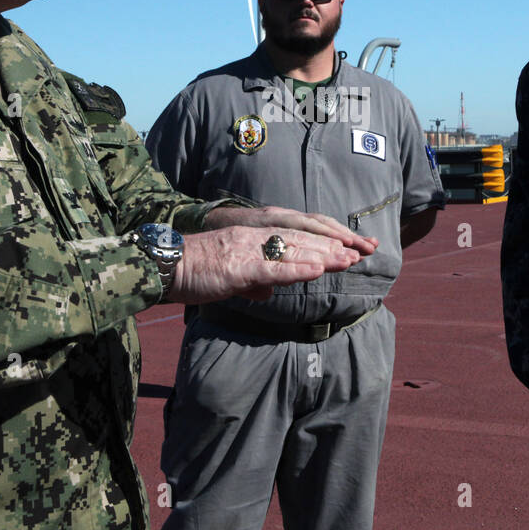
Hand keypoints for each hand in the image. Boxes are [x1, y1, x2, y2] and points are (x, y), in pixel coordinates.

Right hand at [167, 225, 362, 303]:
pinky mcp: (240, 266)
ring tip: (349, 260)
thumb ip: (253, 281)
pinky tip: (317, 271)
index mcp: (254, 238)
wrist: (167, 266)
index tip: (347, 250)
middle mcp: (255, 238)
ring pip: (293, 251)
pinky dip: (297, 269)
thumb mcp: (231, 276)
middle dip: (332, 247)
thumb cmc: (196, 272)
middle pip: (301, 240)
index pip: (295, 239)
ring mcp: (249, 250)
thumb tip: (269, 290)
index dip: (323, 244)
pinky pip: (274, 268)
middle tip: (361, 252)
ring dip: (323, 256)